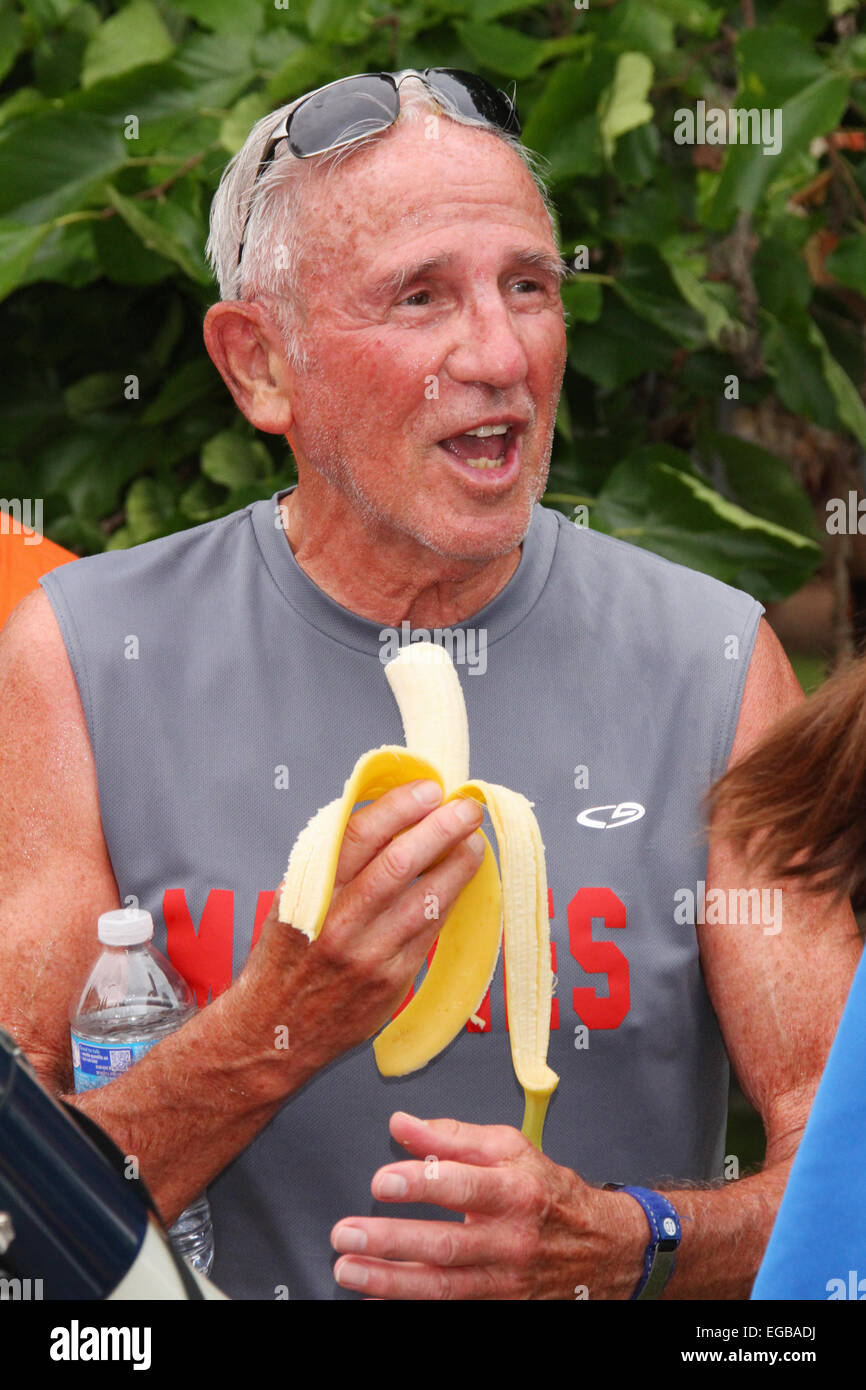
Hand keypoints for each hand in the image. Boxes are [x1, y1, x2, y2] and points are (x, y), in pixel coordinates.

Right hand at [244, 782, 484, 1073]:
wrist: (276, 1031)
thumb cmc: (288, 955)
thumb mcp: (292, 899)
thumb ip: (332, 861)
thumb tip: (387, 815)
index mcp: (310, 892)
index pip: (360, 835)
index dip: (401, 806)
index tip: (429, 789)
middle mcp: (338, 923)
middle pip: (400, 863)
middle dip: (441, 829)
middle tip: (467, 808)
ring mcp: (368, 956)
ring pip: (425, 900)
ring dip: (458, 865)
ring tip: (474, 842)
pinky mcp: (392, 983)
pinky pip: (430, 933)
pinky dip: (449, 902)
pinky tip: (460, 882)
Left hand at [330, 1112, 645, 1299]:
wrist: (600, 1248)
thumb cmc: (546, 1192)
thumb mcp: (509, 1149)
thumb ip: (452, 1136)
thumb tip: (401, 1124)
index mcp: (515, 1191)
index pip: (465, 1186)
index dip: (422, 1183)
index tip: (382, 1180)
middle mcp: (510, 1241)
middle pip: (446, 1245)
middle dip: (391, 1241)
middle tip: (346, 1234)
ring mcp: (504, 1282)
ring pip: (442, 1288)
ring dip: (390, 1281)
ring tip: (348, 1270)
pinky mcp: (499, 1307)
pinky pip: (450, 1310)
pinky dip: (408, 1307)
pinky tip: (376, 1299)